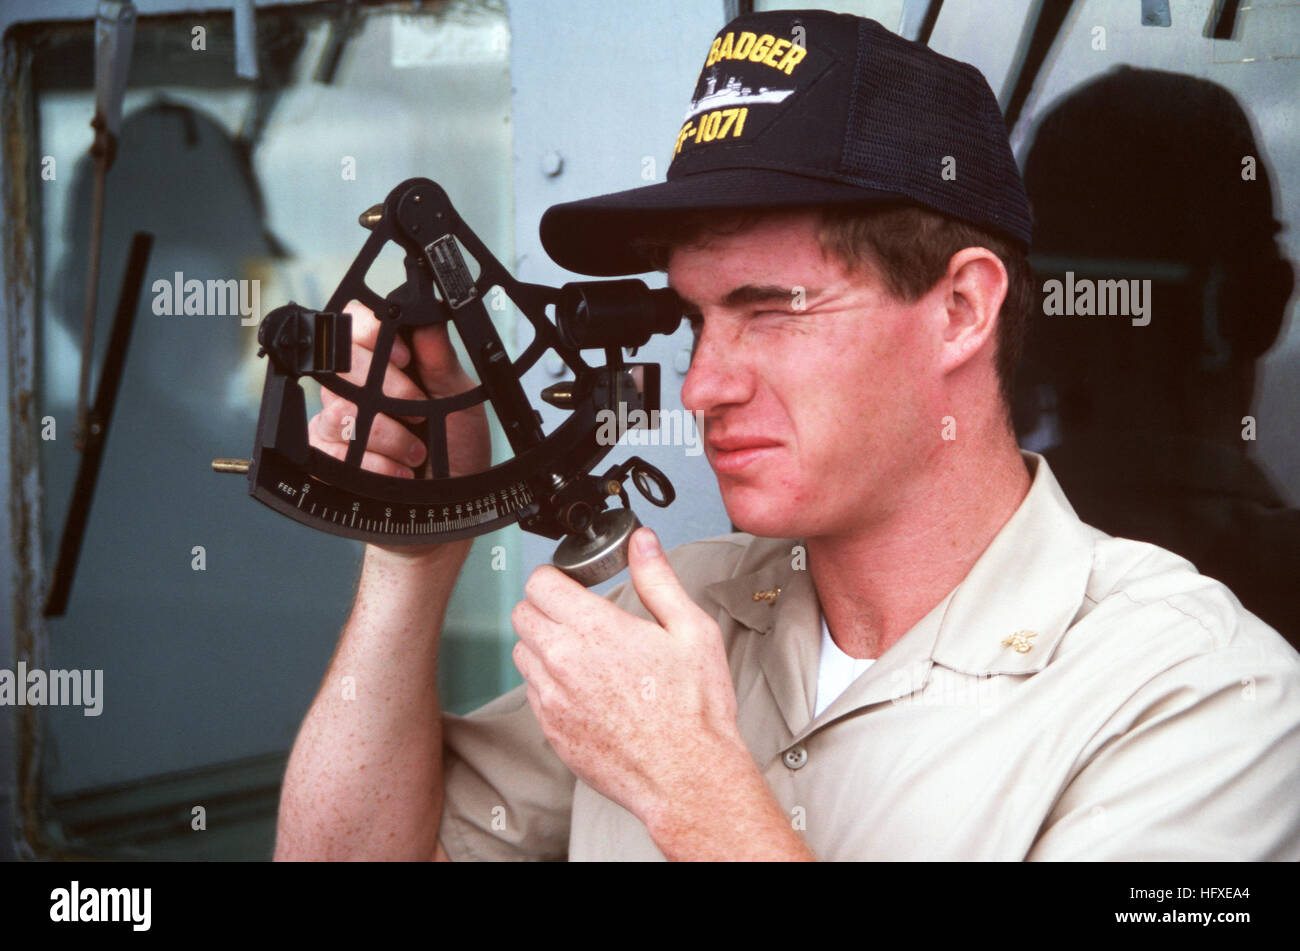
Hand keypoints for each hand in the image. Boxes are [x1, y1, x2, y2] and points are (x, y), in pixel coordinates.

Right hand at [308, 301, 490, 559]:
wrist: (449, 509)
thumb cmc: (456, 454)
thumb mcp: (462, 401)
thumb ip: (441, 359)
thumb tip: (427, 317)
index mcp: (388, 363)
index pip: (356, 323)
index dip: (371, 332)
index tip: (405, 358)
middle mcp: (355, 387)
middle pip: (343, 363)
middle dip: (391, 391)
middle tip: (420, 414)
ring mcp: (336, 422)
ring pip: (341, 410)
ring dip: (390, 436)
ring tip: (418, 453)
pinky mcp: (325, 458)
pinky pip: (336, 451)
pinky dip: (378, 465)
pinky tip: (400, 474)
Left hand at [510, 527, 745, 822]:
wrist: (687, 777)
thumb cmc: (695, 709)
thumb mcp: (691, 630)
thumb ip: (658, 579)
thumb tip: (641, 543)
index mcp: (596, 630)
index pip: (540, 583)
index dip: (557, 578)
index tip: (575, 585)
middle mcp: (564, 662)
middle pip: (522, 613)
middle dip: (546, 606)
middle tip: (577, 615)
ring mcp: (552, 699)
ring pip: (522, 653)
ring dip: (544, 645)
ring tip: (583, 654)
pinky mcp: (551, 730)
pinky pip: (533, 692)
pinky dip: (549, 683)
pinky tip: (585, 688)